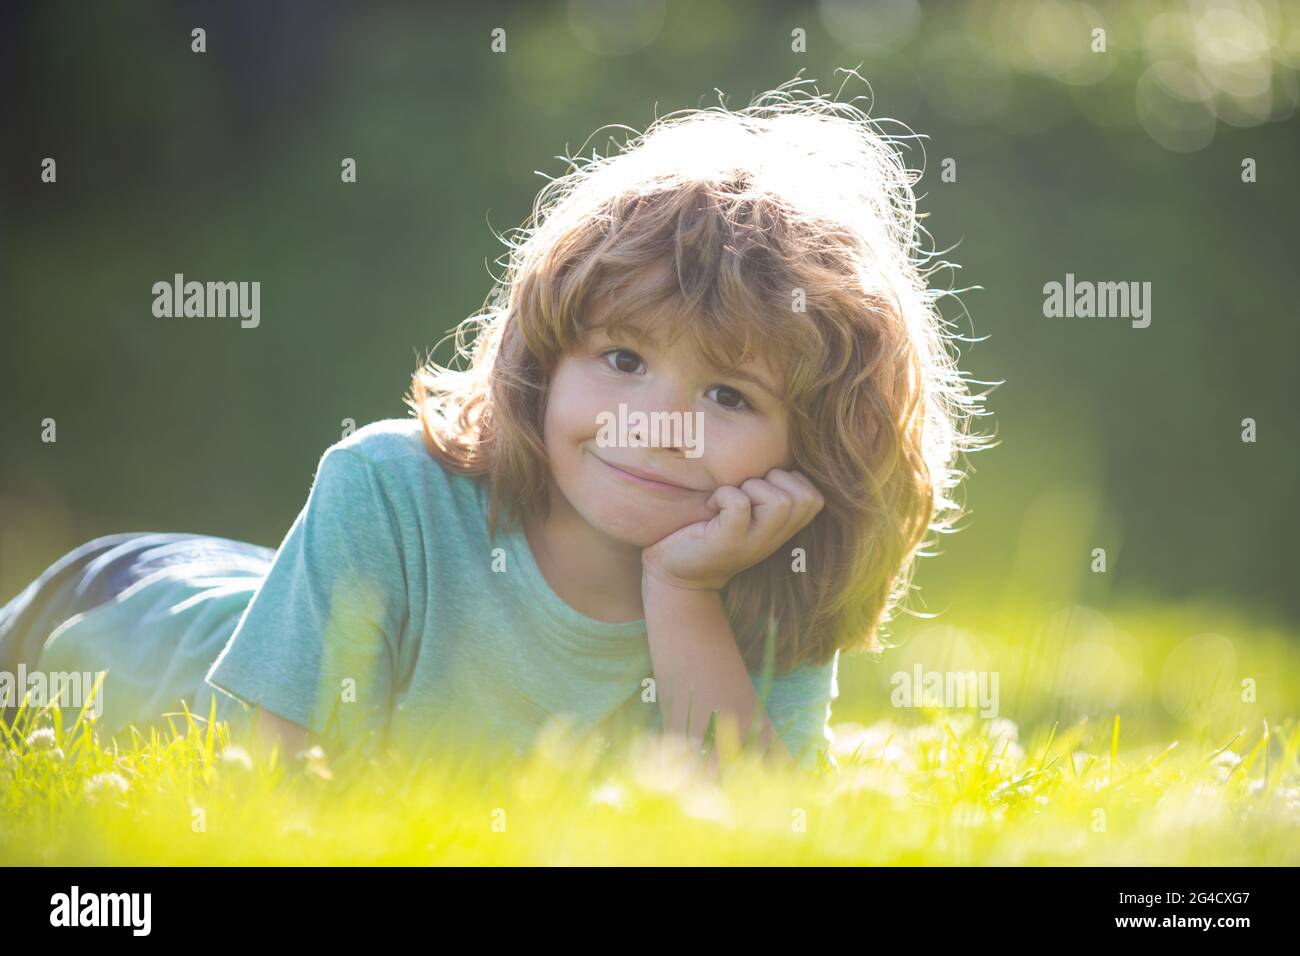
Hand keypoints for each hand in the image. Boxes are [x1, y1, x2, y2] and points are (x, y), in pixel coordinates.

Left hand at [641, 468, 825, 592]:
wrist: (676, 572)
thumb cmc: (708, 531)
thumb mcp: (745, 514)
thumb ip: (763, 494)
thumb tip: (767, 446)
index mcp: (782, 529)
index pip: (816, 497)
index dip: (792, 480)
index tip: (762, 486)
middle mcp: (774, 538)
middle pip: (805, 497)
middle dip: (775, 480)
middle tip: (746, 489)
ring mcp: (754, 543)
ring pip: (780, 501)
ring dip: (753, 487)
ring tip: (731, 498)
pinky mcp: (728, 543)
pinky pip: (739, 505)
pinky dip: (723, 495)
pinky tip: (711, 506)